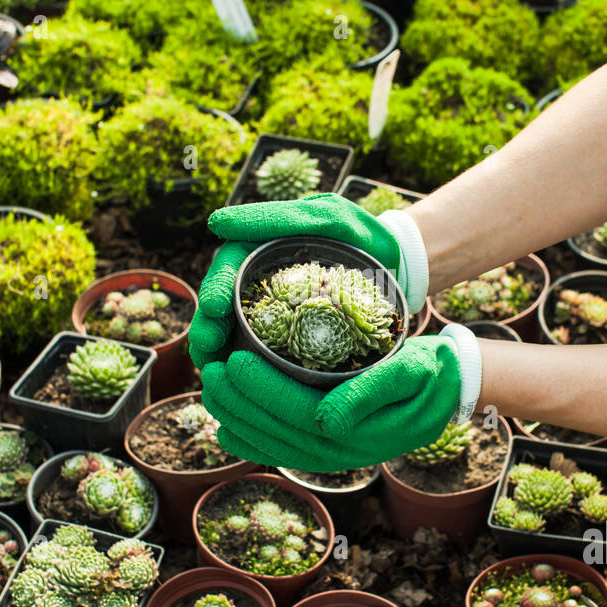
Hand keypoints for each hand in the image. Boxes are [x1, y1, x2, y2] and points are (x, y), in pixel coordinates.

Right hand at [189, 192, 424, 370]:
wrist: (399, 267)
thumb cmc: (362, 236)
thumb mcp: (325, 217)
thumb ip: (277, 218)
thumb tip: (216, 223)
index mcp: (260, 252)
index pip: (227, 271)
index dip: (215, 290)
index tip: (216, 307)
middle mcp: (261, 285)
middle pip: (223, 308)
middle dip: (209, 328)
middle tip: (206, 347)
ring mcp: (275, 314)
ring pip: (235, 336)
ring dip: (221, 354)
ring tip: (215, 371)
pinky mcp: (293, 340)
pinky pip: (263, 356)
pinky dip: (248, 372)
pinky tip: (243, 389)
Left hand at [200, 337, 462, 471]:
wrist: (447, 390)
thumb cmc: (429, 372)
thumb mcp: (410, 371)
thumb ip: (372, 392)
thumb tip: (327, 419)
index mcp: (362, 434)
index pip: (299, 412)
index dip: (262, 390)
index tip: (233, 361)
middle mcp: (343, 454)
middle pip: (278, 430)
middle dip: (238, 403)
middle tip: (209, 370)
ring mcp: (333, 458)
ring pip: (273, 444)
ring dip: (236, 420)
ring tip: (210, 391)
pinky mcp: (328, 453)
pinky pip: (282, 453)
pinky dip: (251, 444)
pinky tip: (225, 430)